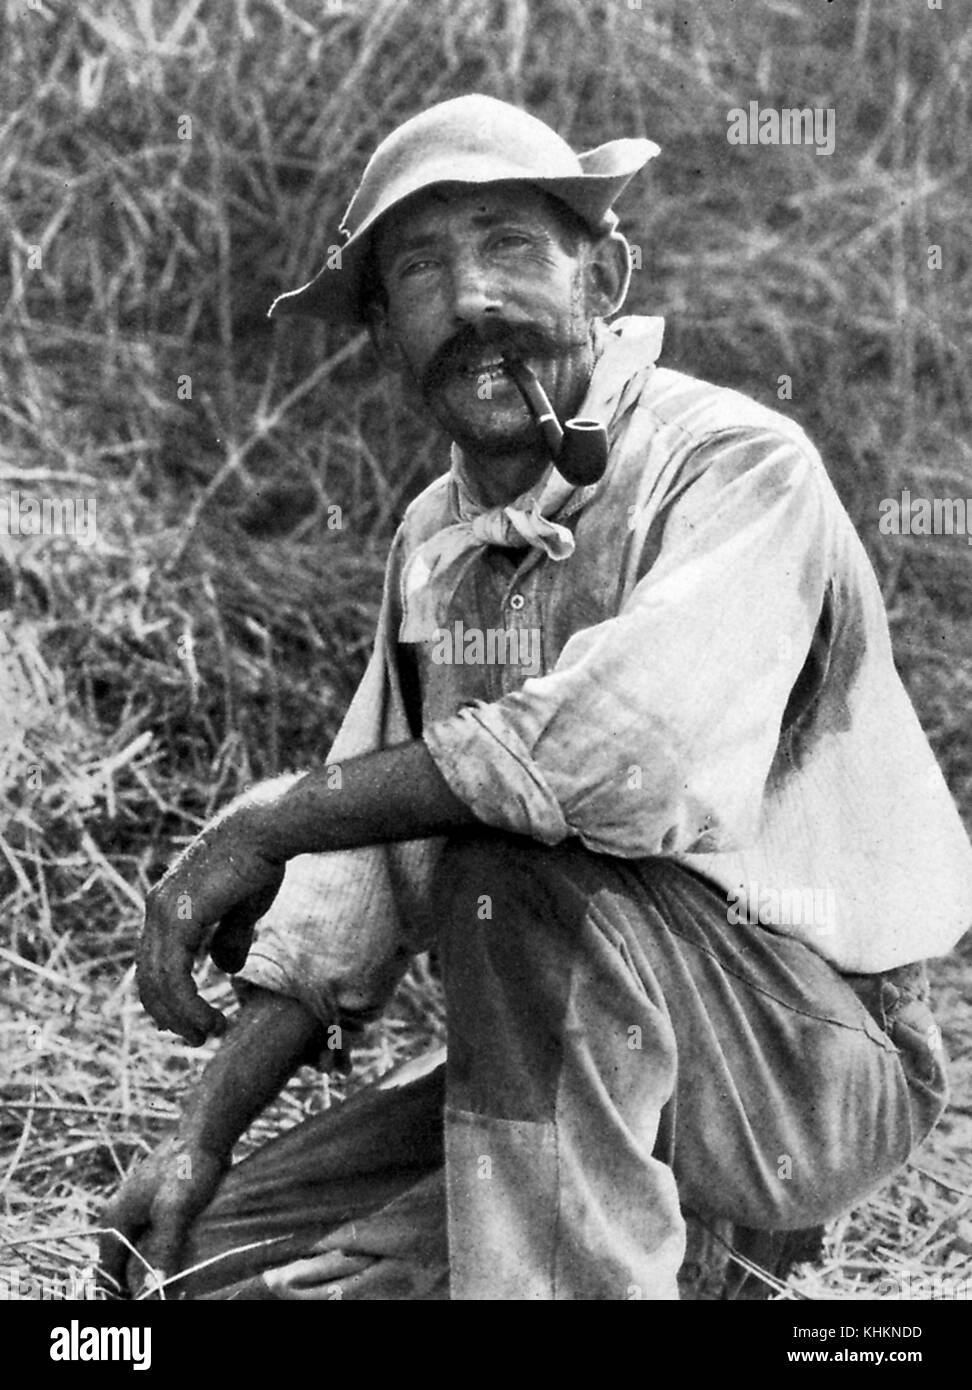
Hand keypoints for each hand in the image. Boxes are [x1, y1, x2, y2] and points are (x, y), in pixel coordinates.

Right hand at [98, 1136, 228, 1299]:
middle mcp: (120, 1213)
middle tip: (154, 1297)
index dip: (117, 1292)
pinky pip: (149, 1235)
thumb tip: (151, 1289)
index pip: (106, 1270)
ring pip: (134, 1248)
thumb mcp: (175, 1212)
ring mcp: (137, 1206)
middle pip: (119, 1260)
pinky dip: (156, 1250)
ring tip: (164, 1284)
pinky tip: (175, 1259)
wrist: (204, 1136)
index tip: (137, 1305)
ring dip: (144, 1266)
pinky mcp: (155, 1202)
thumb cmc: (187, 1171)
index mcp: (115, 1219)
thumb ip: (162, 1250)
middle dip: (131, 1281)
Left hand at [137, 806, 285, 1044]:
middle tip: (196, 1037)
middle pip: (150, 977)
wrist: (266, 830)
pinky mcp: (179, 921)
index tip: (193, 1018)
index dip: (170, 993)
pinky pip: (175, 978)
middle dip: (171, 1013)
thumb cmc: (259, 860)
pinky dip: (188, 1006)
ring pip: (159, 983)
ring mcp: (164, 914)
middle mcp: (157, 909)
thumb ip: (229, 936)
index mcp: (168, 904)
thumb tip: (223, 967)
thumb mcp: (242, 907)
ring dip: (181, 1016)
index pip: (156, 959)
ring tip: (206, 1034)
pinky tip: (208, 1020)